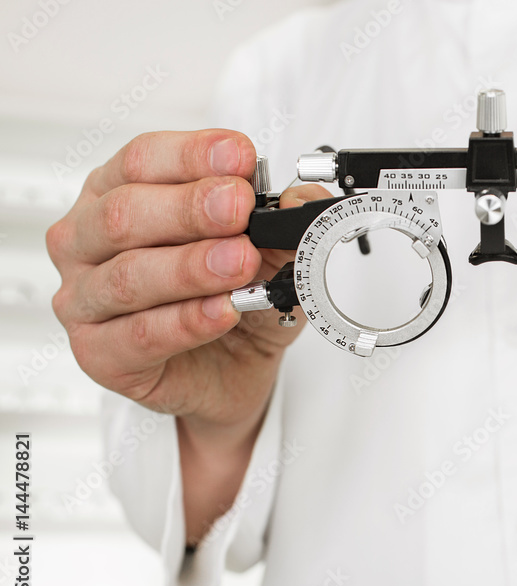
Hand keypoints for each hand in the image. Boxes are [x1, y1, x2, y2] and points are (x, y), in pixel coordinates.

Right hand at [46, 130, 330, 427]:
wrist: (235, 369)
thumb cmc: (234, 297)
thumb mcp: (269, 254)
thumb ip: (280, 226)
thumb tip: (299, 202)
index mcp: (119, 193)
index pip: (142, 160)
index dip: (191, 154)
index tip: (240, 156)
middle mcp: (90, 241)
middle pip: (125, 213)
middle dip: (189, 207)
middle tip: (239, 207)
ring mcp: (86, 298)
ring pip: (130, 276)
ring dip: (191, 267)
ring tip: (240, 261)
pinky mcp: (100, 354)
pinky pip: (141, 335)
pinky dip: (187, 321)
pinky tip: (224, 311)